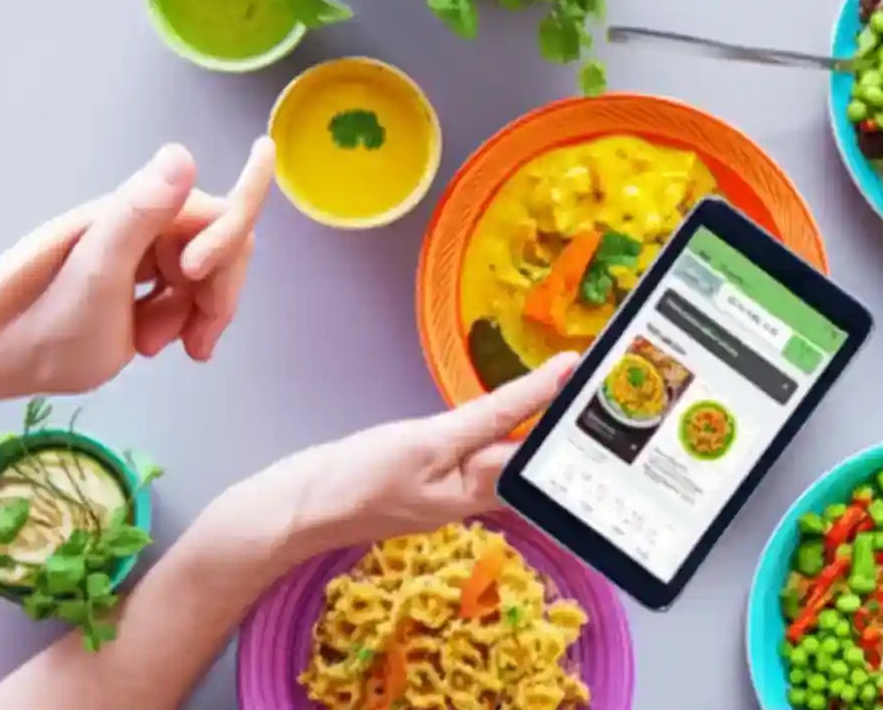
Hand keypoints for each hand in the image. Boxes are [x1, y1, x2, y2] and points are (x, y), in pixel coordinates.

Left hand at [0, 139, 274, 398]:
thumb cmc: (43, 320)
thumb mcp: (97, 271)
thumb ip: (141, 214)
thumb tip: (183, 156)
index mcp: (140, 213)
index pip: (220, 209)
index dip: (232, 236)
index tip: (199, 276)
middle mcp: (149, 229)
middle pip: (224, 252)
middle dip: (218, 294)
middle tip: (195, 337)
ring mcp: (147, 260)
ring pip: (211, 280)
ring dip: (199, 317)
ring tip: (156, 346)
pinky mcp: (145, 290)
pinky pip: (190, 300)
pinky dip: (188, 325)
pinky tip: (160, 347)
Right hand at [256, 353, 577, 554]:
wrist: (293, 511)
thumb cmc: (354, 479)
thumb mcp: (426, 441)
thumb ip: (489, 416)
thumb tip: (548, 386)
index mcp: (477, 491)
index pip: (537, 450)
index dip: (565, 413)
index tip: (588, 372)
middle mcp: (470, 497)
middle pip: (528, 460)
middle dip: (559, 426)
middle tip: (589, 382)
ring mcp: (447, 493)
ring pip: (505, 459)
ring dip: (533, 427)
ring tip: (562, 391)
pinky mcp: (425, 482)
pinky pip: (477, 457)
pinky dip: (498, 431)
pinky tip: (508, 415)